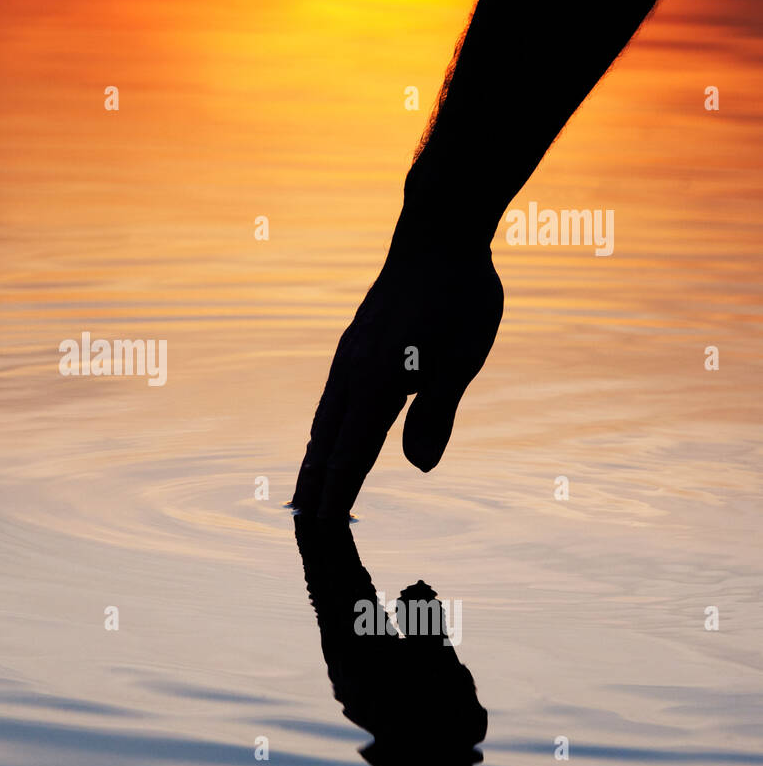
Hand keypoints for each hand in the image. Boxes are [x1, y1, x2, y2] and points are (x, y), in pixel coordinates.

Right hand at [292, 222, 503, 521]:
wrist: (436, 236)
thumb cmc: (459, 296)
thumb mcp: (462, 358)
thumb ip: (437, 413)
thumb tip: (419, 468)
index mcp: (376, 383)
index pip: (351, 453)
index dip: (338, 494)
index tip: (325, 529)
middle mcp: (351, 374)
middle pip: (326, 445)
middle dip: (314, 488)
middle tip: (302, 527)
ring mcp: (347, 360)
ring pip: (323, 423)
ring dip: (314, 462)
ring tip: (305, 493)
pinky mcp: (353, 348)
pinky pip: (329, 402)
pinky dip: (322, 434)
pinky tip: (326, 439)